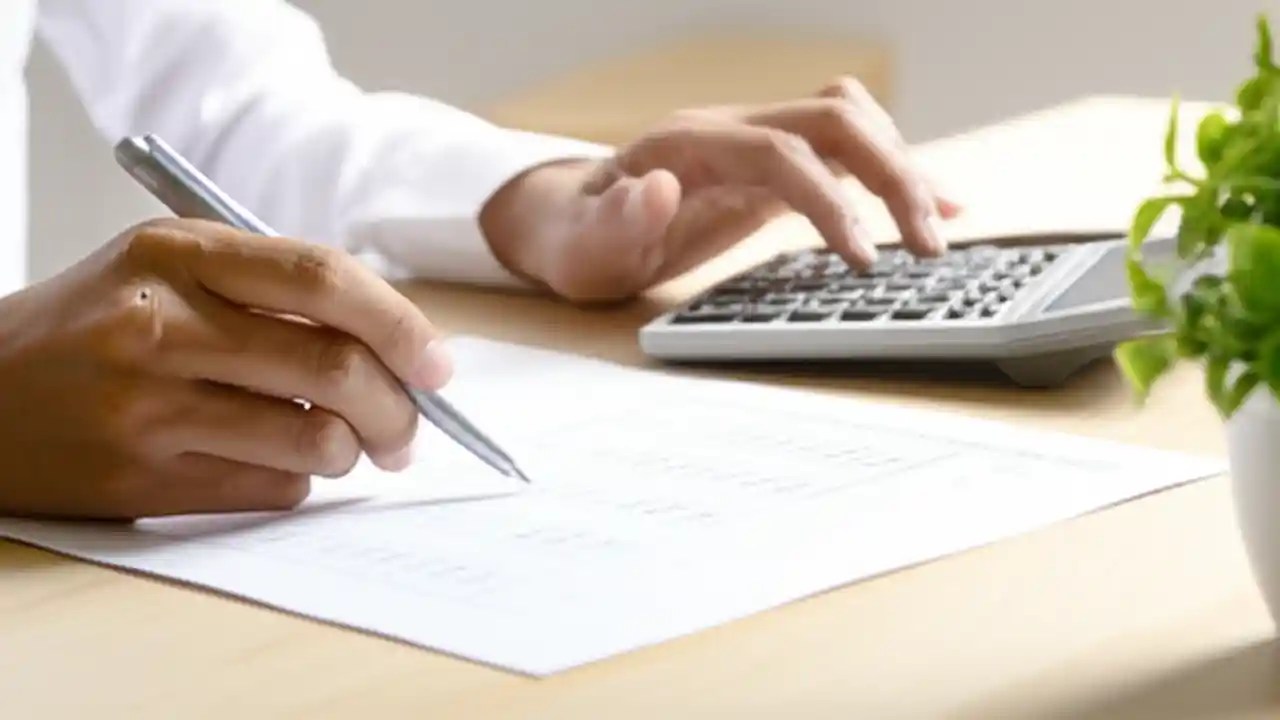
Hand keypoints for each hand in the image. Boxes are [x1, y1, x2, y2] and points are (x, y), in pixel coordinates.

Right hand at [0, 219, 451, 519]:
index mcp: (177, 253)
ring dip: (353, 449)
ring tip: (342, 443)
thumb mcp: (169, 268)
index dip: (402, 325)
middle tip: (411, 427)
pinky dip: (299, 478)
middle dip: (401, 407)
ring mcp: (148, 406)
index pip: (325, 278)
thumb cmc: (96, 326)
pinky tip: (273, 460)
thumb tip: (400, 346)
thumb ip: (277, 289)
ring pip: (316, 437)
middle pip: (336, 366)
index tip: (439, 365)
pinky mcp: (141, 477)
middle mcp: (162, 323)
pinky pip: (275, 486)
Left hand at [482, 76, 960, 301]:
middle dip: (891, 173)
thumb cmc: (577, 238)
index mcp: (689, 144)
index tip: (862, 257)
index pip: (780, 152)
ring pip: (850, 123)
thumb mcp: (580, 246)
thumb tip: (659, 190)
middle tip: (926, 246)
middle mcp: (732, 131)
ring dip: (902, 166)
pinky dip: (892, 171)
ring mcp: (757, 143)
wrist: (572, 222)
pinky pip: (845, 152)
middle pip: (834, 119)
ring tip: (938, 230)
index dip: (829, 199)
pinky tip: (931, 206)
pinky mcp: (774, 167)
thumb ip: (614, 222)